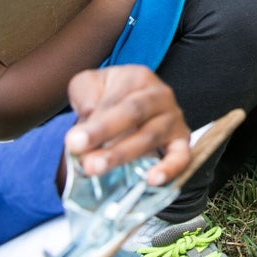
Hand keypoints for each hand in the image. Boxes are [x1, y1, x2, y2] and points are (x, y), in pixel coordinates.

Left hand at [64, 65, 190, 183]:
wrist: (127, 104)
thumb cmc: (107, 95)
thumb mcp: (90, 85)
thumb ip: (85, 94)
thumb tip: (88, 118)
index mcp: (138, 77)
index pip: (116, 99)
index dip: (94, 122)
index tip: (73, 142)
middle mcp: (160, 95)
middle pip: (134, 114)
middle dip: (106, 136)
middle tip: (86, 159)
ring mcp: (174, 118)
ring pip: (150, 137)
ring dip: (123, 155)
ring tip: (98, 168)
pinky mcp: (182, 141)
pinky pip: (181, 156)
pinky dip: (170, 169)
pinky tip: (152, 180)